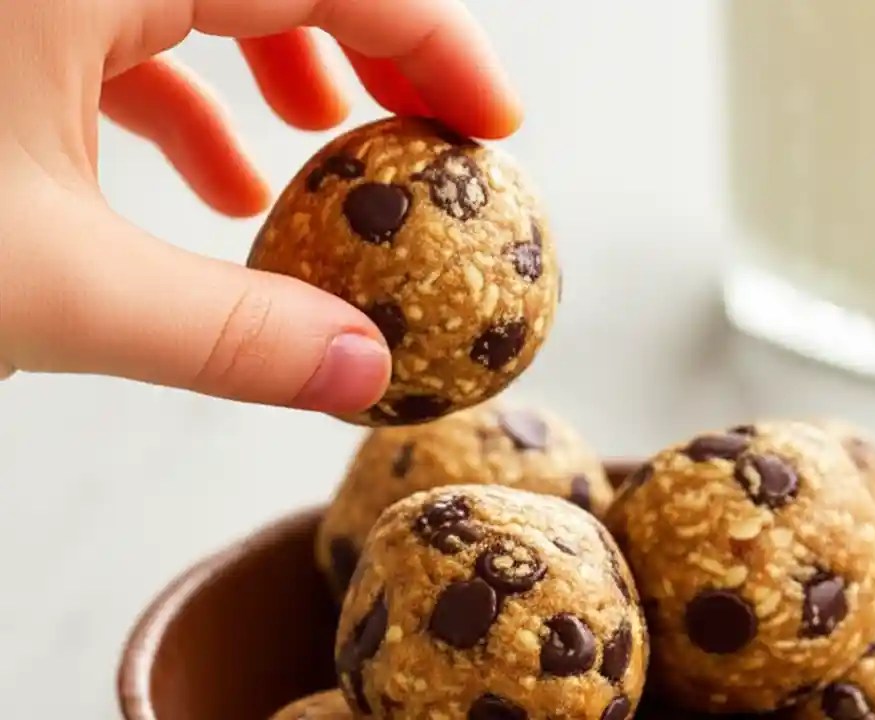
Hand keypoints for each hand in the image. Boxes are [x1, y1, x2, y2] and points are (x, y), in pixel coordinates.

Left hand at [0, 0, 519, 413]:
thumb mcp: (53, 288)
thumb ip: (222, 331)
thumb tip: (365, 370)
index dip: (432, 41)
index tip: (491, 124)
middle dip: (373, 50)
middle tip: (430, 133)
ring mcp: (30, 2)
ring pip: (202, 2)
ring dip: (285, 75)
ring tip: (325, 161)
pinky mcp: (6, 40)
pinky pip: (128, 42)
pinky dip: (195, 108)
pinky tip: (221, 190)